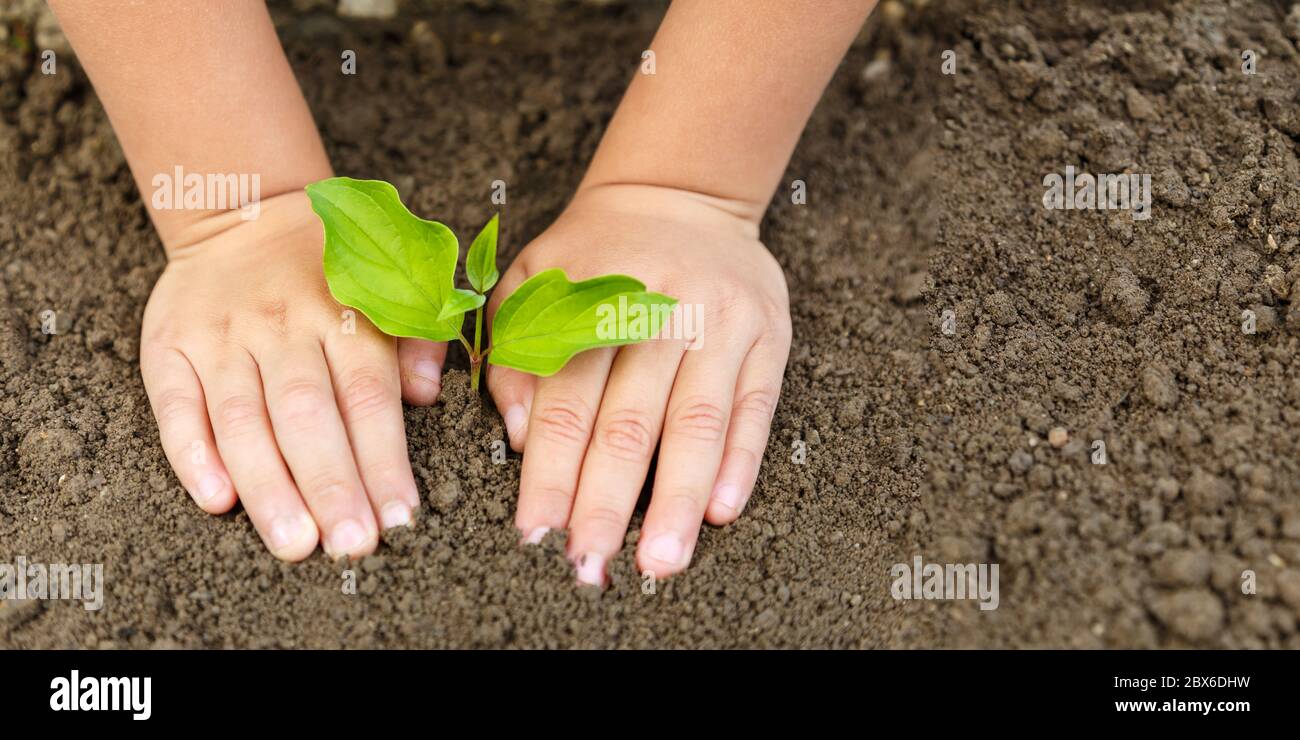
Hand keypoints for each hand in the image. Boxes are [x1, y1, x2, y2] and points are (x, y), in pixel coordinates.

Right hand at [139, 191, 445, 559]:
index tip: (400, 518)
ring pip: (243, 420)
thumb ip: (415, 338)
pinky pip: (175, 404)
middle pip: (308, 416)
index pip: (368, 399)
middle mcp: (283, 328)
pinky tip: (216, 500)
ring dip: (269, 487)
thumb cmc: (334, 271)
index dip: (384, 461)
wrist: (246, 212)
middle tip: (352, 545)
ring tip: (295, 543)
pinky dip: (192, 453)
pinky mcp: (170, 346)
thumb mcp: (388, 285)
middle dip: (332, 485)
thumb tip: (424, 394)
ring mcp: (222, 338)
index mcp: (345, 315)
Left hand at [487, 183, 791, 584]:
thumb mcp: (533, 278)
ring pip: (698, 422)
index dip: (549, 473)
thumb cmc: (595, 254)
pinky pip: (757, 406)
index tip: (537, 534)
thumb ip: (514, 350)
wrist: (681, 193)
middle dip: (607, 502)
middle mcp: (658, 310)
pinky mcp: (768, 335)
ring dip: (678, 499)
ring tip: (661, 561)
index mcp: (590, 298)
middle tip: (590, 566)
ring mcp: (720, 323)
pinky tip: (721, 511)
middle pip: (629, 422)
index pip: (564, 402)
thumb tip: (519, 434)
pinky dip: (740, 461)